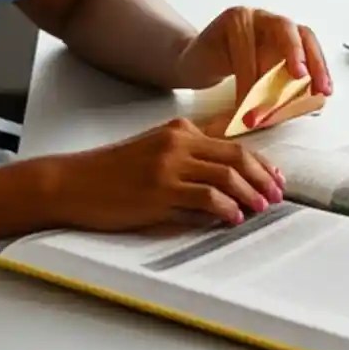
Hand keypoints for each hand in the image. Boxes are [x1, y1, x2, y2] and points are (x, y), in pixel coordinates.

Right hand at [48, 118, 286, 230]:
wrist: (72, 183)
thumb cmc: (110, 174)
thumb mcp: (152, 152)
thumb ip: (186, 158)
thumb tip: (222, 180)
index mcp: (178, 132)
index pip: (232, 143)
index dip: (260, 163)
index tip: (275, 178)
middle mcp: (177, 143)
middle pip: (236, 157)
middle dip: (262, 178)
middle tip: (276, 195)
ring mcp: (168, 166)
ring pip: (225, 176)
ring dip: (249, 195)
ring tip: (261, 208)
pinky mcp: (159, 190)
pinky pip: (204, 197)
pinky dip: (225, 208)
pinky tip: (232, 218)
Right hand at [173, 7, 331, 123]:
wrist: (195, 64)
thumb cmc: (234, 73)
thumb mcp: (266, 81)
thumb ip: (286, 88)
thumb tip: (309, 106)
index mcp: (284, 33)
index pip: (307, 41)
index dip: (319, 64)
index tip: (325, 90)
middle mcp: (267, 20)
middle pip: (289, 29)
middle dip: (299, 54)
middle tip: (302, 78)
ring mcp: (245, 17)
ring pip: (260, 42)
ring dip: (264, 77)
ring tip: (263, 106)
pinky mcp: (224, 23)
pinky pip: (239, 51)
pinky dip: (244, 81)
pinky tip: (243, 102)